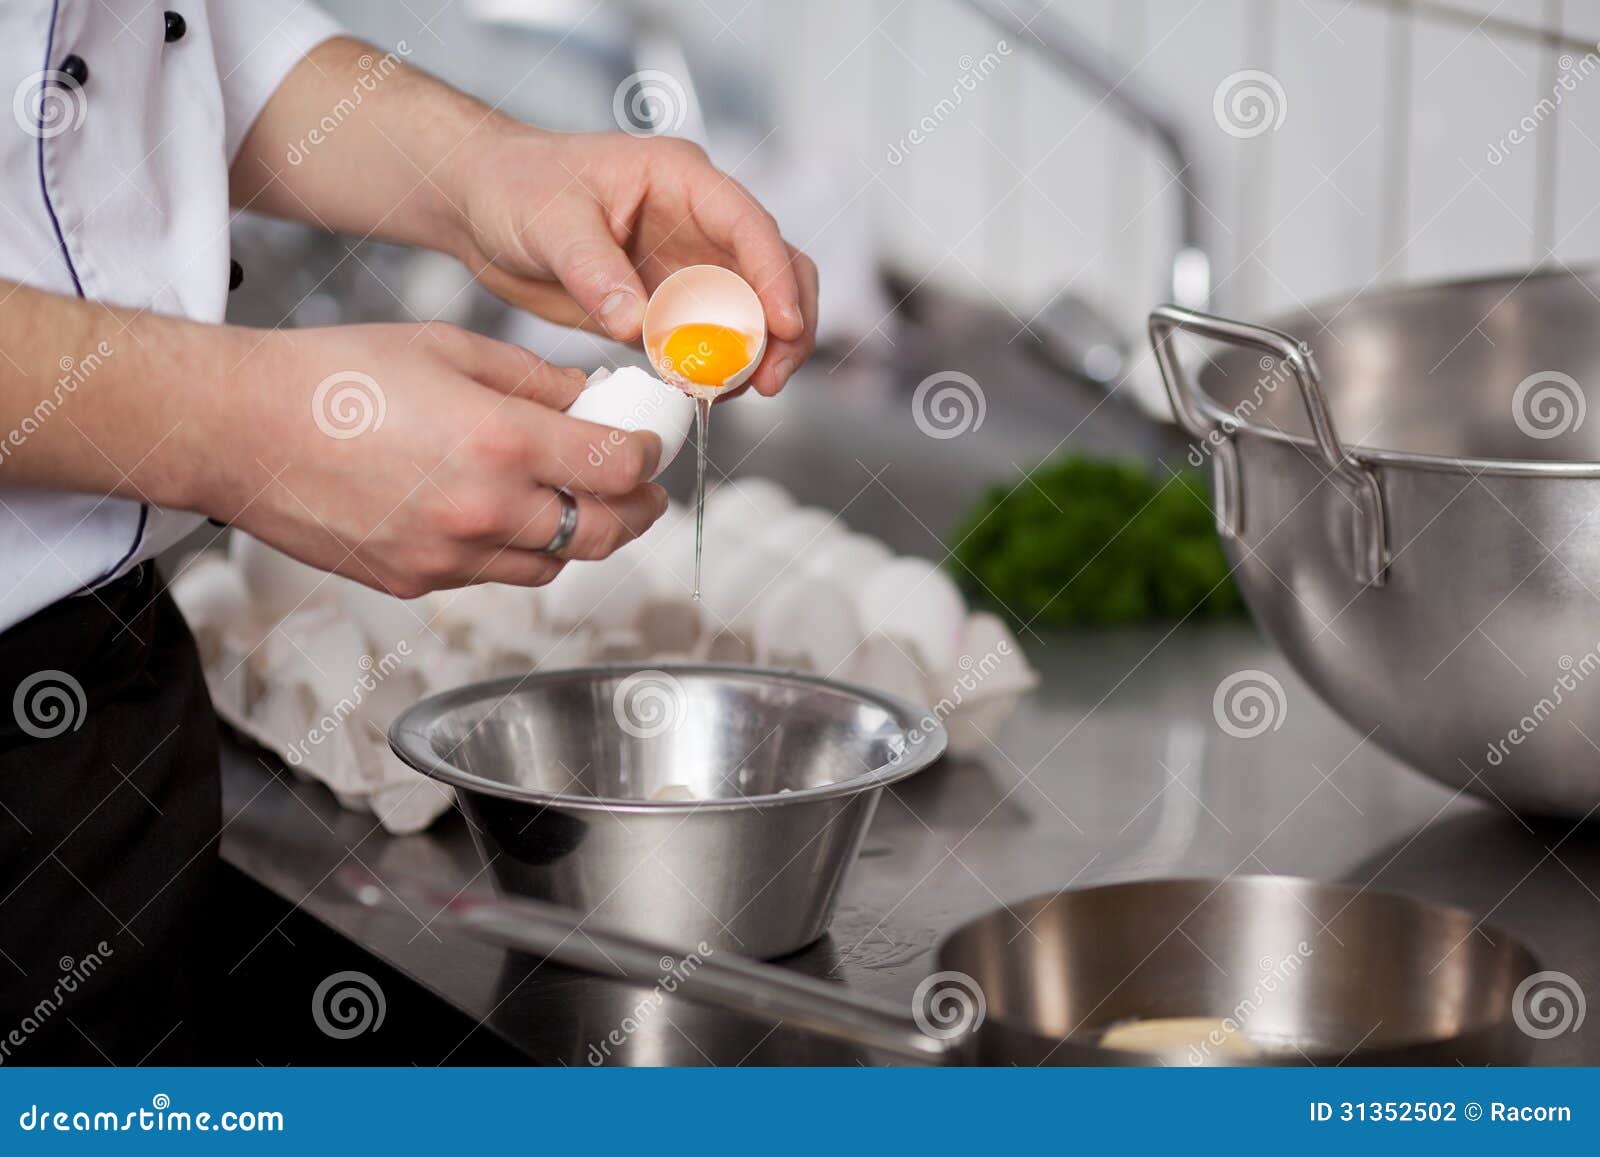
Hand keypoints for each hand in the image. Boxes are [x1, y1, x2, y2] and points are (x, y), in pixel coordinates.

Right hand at [201, 322, 668, 596]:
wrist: (239, 430)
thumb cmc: (333, 377)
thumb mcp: (449, 349)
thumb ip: (534, 380)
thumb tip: (590, 399)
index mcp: (501, 443)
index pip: (619, 468)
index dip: (649, 457)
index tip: (650, 445)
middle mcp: (484, 511)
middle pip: (604, 532)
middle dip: (636, 511)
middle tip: (643, 492)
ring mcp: (449, 557)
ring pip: (553, 565)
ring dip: (577, 536)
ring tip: (574, 503)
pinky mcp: (415, 582)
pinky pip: (492, 577)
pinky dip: (513, 552)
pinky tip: (502, 516)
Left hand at [452, 129, 818, 396]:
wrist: (484, 208)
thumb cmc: (517, 185)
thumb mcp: (551, 222)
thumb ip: (596, 271)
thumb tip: (639, 323)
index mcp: (681, 178)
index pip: (749, 226)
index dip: (774, 276)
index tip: (784, 325)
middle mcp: (698, 220)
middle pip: (775, 269)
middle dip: (786, 325)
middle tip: (772, 377)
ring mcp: (689, 265)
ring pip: (754, 310)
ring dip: (758, 354)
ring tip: (740, 393)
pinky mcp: (670, 306)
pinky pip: (712, 340)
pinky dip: (718, 369)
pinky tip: (704, 391)